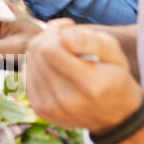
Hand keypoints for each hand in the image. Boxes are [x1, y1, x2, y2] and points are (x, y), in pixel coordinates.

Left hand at [25, 18, 143, 132]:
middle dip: (48, 38)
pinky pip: (27, 76)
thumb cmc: (115, 78)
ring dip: (41, 51)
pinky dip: (37, 65)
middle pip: (37, 53)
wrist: (115, 116)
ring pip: (29, 62)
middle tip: (64, 37)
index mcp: (90, 85)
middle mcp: (68, 100)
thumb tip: (64, 35)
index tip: (69, 27)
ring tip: (62, 52)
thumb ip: (92, 41)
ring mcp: (51, 108)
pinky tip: (54, 65)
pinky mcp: (41, 110)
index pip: (50, 49)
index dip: (56, 31)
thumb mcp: (116, 55)